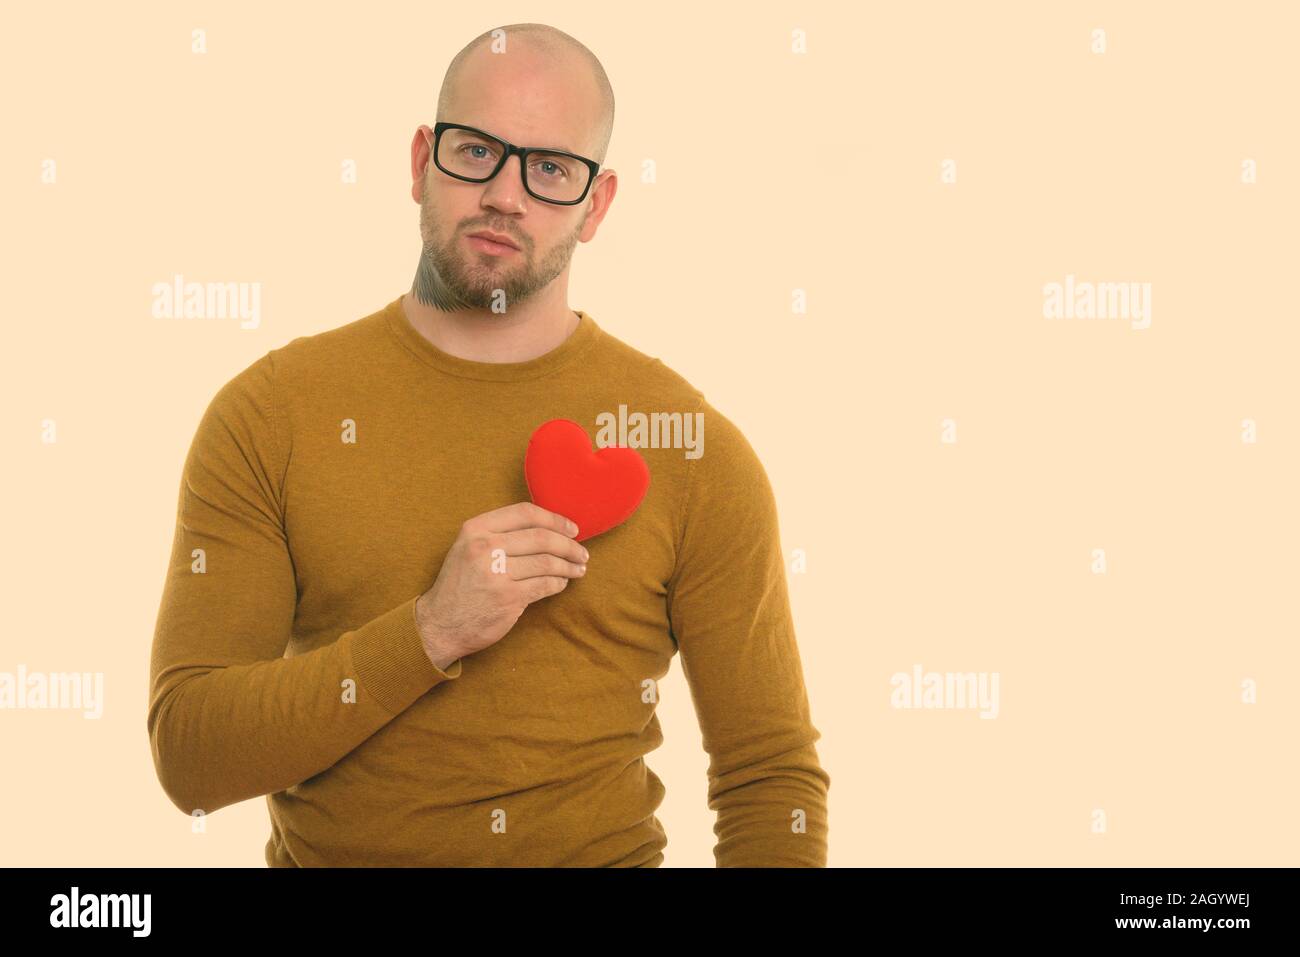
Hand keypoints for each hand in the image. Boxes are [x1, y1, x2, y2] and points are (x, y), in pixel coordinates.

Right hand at [415, 502, 588, 669]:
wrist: (438, 624)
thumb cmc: (460, 584)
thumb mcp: (467, 548)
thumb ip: (498, 534)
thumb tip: (547, 527)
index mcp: (475, 529)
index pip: (525, 513)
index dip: (554, 519)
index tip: (571, 528)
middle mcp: (485, 547)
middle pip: (542, 538)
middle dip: (569, 545)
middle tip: (582, 552)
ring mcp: (496, 573)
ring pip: (547, 562)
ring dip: (568, 566)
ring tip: (578, 569)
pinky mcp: (507, 598)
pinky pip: (545, 585)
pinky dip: (558, 583)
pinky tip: (561, 583)